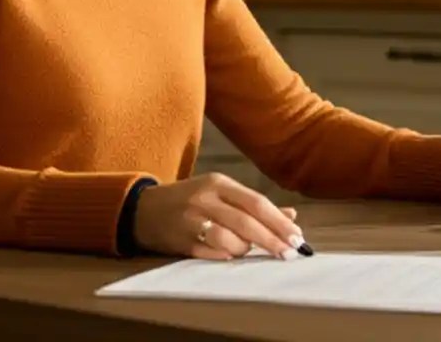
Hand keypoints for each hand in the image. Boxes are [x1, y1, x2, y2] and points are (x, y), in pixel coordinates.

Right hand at [133, 172, 306, 259]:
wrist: (143, 210)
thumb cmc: (190, 201)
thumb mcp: (220, 194)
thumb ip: (254, 205)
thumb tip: (291, 216)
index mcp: (218, 183)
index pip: (256, 203)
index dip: (279, 222)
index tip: (298, 237)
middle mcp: (205, 199)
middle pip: (247, 222)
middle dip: (272, 240)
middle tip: (289, 254)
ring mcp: (191, 220)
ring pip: (230, 240)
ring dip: (246, 249)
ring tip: (247, 250)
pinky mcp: (181, 241)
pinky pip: (212, 253)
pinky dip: (226, 256)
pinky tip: (230, 255)